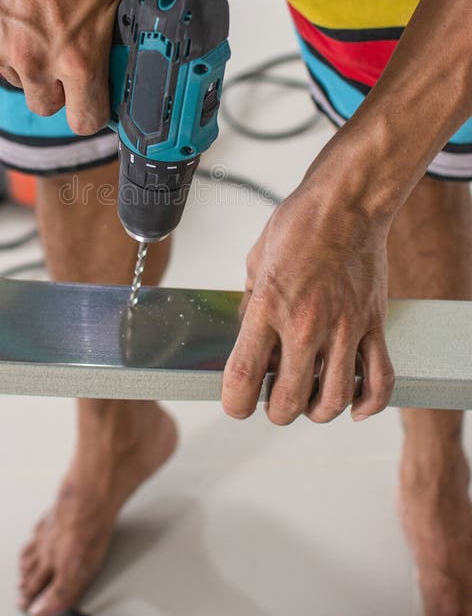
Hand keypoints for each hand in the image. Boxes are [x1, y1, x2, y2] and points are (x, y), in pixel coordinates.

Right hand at [0, 0, 144, 133]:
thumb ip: (135, 27)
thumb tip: (153, 40)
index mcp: (78, 59)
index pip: (84, 121)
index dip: (92, 113)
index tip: (94, 101)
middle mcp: (36, 62)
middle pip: (47, 107)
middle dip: (59, 92)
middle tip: (67, 63)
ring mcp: (1, 48)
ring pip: (19, 79)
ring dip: (31, 65)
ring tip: (43, 27)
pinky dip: (5, 39)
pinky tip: (19, 10)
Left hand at [222, 174, 394, 424]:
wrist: (346, 203)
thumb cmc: (299, 226)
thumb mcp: (256, 263)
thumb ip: (250, 306)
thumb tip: (248, 340)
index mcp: (268, 306)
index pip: (244, 375)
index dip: (236, 403)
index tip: (237, 404)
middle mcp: (306, 323)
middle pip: (290, 401)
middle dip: (276, 411)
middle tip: (274, 402)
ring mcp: (344, 326)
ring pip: (334, 400)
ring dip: (317, 411)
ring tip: (309, 401)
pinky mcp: (373, 324)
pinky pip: (379, 380)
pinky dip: (367, 404)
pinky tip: (353, 405)